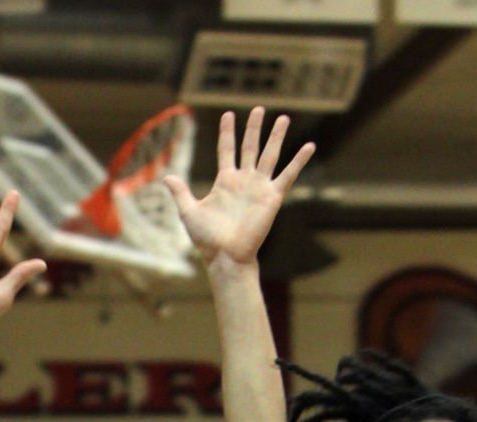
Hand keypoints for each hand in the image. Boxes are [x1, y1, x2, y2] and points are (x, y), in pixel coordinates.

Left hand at [163, 107, 314, 268]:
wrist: (226, 256)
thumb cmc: (207, 239)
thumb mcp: (189, 212)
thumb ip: (181, 193)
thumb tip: (166, 177)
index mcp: (225, 181)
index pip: (227, 150)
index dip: (227, 132)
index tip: (228, 114)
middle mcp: (243, 181)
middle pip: (249, 147)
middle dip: (254, 128)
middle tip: (258, 109)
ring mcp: (259, 187)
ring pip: (269, 155)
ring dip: (276, 136)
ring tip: (283, 118)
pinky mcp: (272, 197)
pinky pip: (288, 175)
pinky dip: (299, 161)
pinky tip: (310, 146)